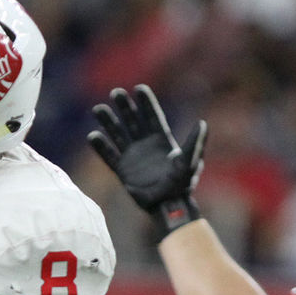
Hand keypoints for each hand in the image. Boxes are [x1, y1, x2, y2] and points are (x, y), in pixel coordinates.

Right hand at [86, 84, 206, 236]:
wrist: (168, 206)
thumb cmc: (181, 184)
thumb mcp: (189, 162)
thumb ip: (194, 143)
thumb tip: (203, 124)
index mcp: (162, 140)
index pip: (152, 116)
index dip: (146, 103)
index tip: (139, 88)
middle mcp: (145, 145)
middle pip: (132, 121)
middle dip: (124, 107)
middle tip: (116, 92)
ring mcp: (132, 157)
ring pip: (118, 134)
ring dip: (108, 122)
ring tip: (98, 109)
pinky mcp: (122, 171)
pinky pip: (109, 156)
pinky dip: (101, 147)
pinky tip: (92, 136)